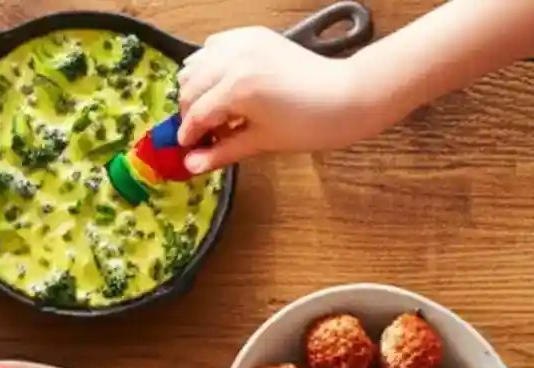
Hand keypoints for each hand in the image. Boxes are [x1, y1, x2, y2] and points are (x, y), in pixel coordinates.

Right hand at [176, 28, 380, 172]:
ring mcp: (244, 43)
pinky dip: (211, 64)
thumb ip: (222, 151)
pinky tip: (222, 84)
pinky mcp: (254, 36)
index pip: (197, 113)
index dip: (188, 134)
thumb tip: (191, 165)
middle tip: (203, 133)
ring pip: (197, 63)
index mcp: (238, 88)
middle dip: (191, 112)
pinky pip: (215, 46)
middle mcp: (236, 59)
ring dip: (197, 87)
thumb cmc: (311, 124)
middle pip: (190, 87)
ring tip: (213, 108)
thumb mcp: (261, 141)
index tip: (186, 149)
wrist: (348, 97)